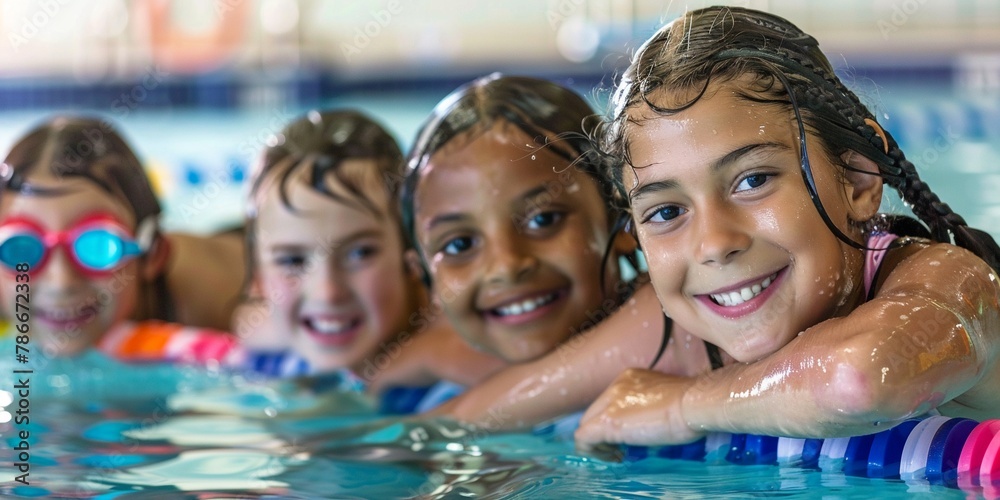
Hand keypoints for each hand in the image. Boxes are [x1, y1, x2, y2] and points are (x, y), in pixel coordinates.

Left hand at [574, 368, 704, 449]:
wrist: (691, 404)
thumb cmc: (689, 406)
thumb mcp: (665, 403)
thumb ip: (649, 409)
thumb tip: (645, 427)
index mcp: (630, 378)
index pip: (611, 401)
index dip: (616, 421)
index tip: (629, 436)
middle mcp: (616, 386)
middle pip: (595, 411)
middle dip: (603, 432)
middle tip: (621, 450)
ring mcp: (609, 403)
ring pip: (587, 424)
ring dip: (599, 443)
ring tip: (617, 455)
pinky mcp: (607, 422)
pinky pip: (584, 438)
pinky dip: (593, 451)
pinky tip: (611, 458)